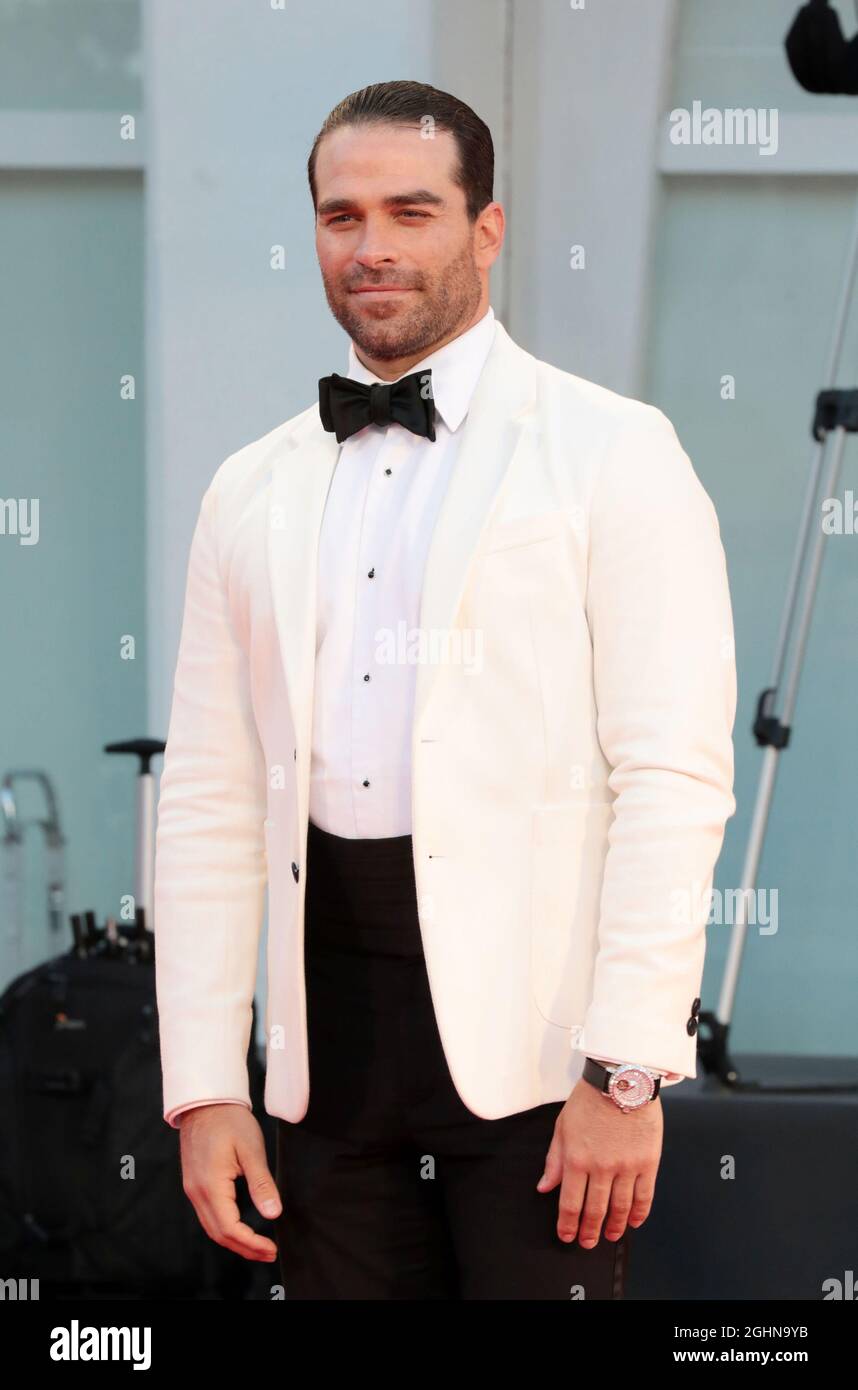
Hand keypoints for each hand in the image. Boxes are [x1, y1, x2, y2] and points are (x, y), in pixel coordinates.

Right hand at [179, 1103, 282, 1261]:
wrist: (205, 1102)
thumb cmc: (229, 1120)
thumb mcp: (251, 1149)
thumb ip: (261, 1183)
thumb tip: (273, 1213)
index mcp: (210, 1186)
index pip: (230, 1228)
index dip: (251, 1243)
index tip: (271, 1248)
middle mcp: (197, 1192)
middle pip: (219, 1234)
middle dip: (244, 1248)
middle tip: (269, 1253)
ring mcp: (193, 1189)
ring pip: (211, 1227)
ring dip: (234, 1241)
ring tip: (258, 1246)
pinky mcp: (194, 1184)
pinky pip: (208, 1215)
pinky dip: (225, 1228)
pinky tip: (240, 1228)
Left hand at [536, 1077, 662, 1245]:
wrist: (622, 1078)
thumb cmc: (589, 1099)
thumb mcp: (562, 1127)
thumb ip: (554, 1160)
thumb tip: (545, 1188)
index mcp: (576, 1159)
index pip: (570, 1204)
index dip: (568, 1225)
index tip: (567, 1236)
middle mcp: (601, 1167)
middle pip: (596, 1210)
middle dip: (590, 1231)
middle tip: (587, 1242)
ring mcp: (627, 1167)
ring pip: (620, 1208)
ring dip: (615, 1226)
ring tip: (611, 1236)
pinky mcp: (648, 1162)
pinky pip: (644, 1195)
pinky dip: (639, 1212)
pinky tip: (634, 1221)